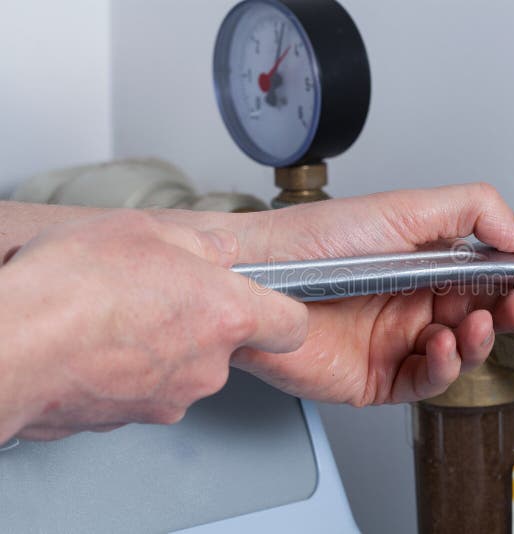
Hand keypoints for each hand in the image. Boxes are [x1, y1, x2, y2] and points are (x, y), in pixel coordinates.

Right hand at [0, 211, 306, 440]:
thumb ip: (198, 243)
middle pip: (226, 344)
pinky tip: (96, 342)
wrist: (12, 345)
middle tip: (159, 292)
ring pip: (183, 367)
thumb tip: (216, 250)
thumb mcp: (145, 231)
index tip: (266, 300)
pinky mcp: (131, 418)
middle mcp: (207, 365)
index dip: (281, 311)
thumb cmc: (73, 287)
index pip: (291, 325)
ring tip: (115, 313)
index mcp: (226, 314)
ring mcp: (170, 397)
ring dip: (160, 343)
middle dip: (200, 320)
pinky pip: (143, 388)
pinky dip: (128, 368)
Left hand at [223, 183, 513, 405]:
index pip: (489, 275)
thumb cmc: (316, 239)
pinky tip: (442, 346)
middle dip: (509, 312)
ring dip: (480, 340)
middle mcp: (415, 303)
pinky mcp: (378, 377)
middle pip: (483, 316)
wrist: (255, 275)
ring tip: (475, 323)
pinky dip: (444, 368)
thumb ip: (471, 211)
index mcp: (426, 263)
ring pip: (462, 352)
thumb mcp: (402, 209)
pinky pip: (426, 382)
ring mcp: (398, 342)